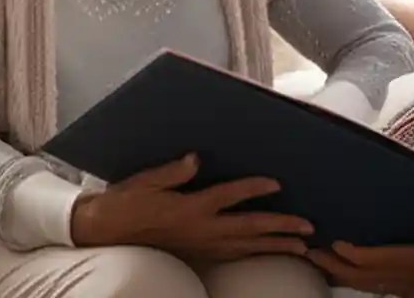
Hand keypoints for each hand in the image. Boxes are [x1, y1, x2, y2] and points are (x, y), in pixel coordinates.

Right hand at [70, 154, 314, 264]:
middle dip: (280, 227)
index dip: (254, 188)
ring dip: (275, 246)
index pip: (229, 196)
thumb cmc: (126, 201)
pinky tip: (269, 252)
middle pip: (248, 228)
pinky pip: (233, 256)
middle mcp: (200, 229)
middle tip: (308, 227)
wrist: (106, 231)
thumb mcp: (146, 181)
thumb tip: (196, 158)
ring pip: (246, 247)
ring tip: (301, 247)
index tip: (278, 183)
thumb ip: (173, 171)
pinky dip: (255, 254)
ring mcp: (201, 246)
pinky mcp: (198, 255)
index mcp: (190, 207)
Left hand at [307, 211, 413, 294]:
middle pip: (363, 277)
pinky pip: (379, 288)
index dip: (352, 253)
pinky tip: (346, 274)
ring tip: (317, 262)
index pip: (376, 260)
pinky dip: (358, 281)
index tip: (333, 240)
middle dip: (334, 266)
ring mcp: (410, 285)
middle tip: (308, 251)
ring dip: (341, 275)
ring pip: (368, 285)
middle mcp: (409, 277)